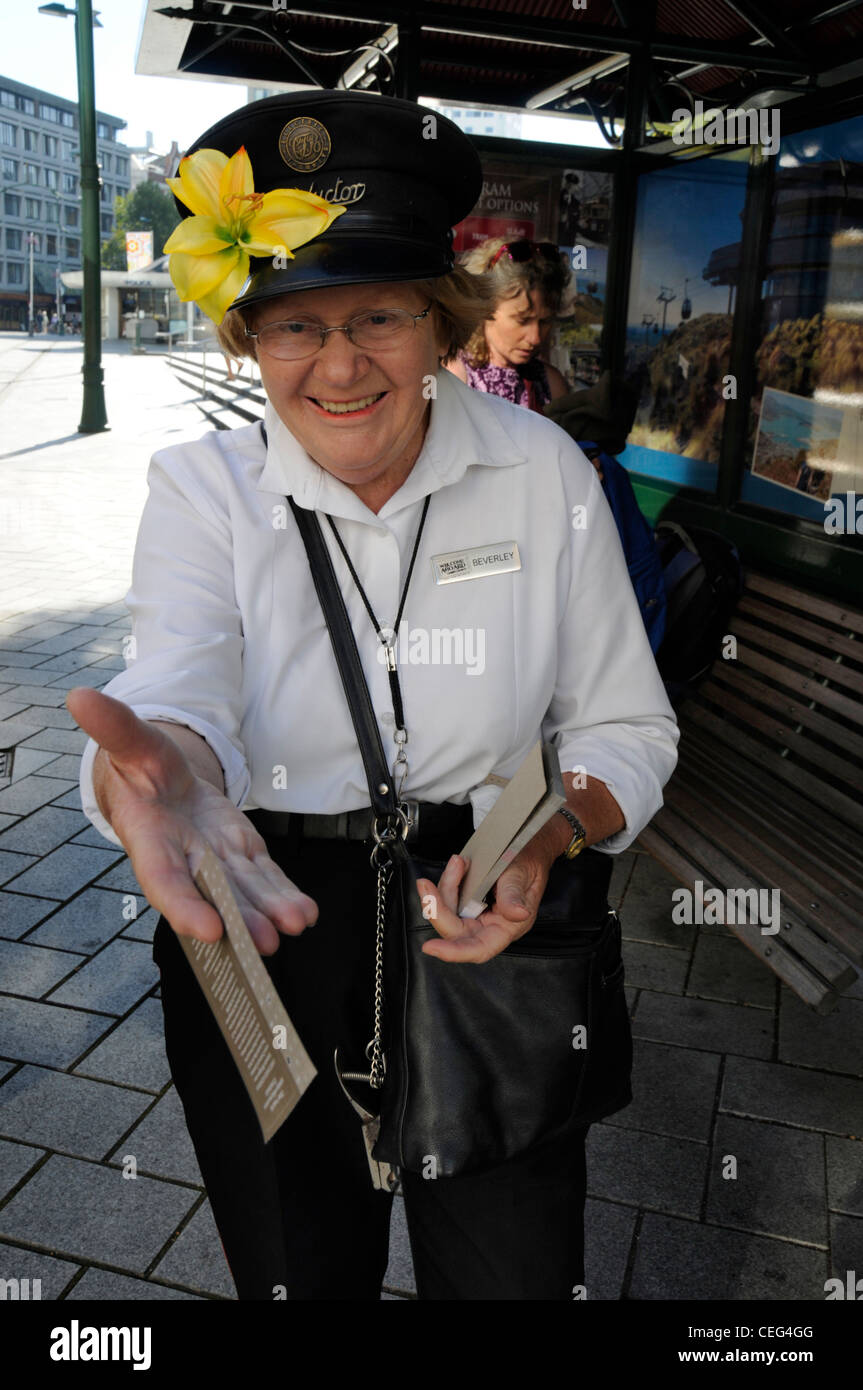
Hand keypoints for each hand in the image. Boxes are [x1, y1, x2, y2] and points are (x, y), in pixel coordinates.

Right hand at [67, 688, 317, 955]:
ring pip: (244, 893)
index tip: (207, 928)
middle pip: (212, 896)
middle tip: (265, 941)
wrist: (158, 783)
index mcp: (150, 840)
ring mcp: (217, 863)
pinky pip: (264, 881)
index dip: (183, 906)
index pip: (164, 880)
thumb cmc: (139, 765)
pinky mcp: (242, 856)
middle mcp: (185, 861)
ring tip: (295, 925)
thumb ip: (114, 726)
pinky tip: (304, 913)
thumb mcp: (131, 742)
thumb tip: (79, 696)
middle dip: (239, 919)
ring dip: (269, 912)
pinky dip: (284, 896)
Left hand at [415, 846, 553, 963]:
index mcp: (506, 928)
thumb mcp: (523, 875)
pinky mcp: (466, 900)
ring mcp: (475, 913)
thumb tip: (517, 913)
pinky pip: (448, 897)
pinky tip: (457, 866)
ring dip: (445, 887)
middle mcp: (488, 925)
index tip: (432, 947)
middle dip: (438, 908)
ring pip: (447, 911)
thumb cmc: (529, 865)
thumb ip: (515, 895)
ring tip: (458, 863)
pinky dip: (448, 881)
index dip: (454, 952)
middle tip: (426, 886)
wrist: (527, 849)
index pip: (478, 949)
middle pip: (454, 930)